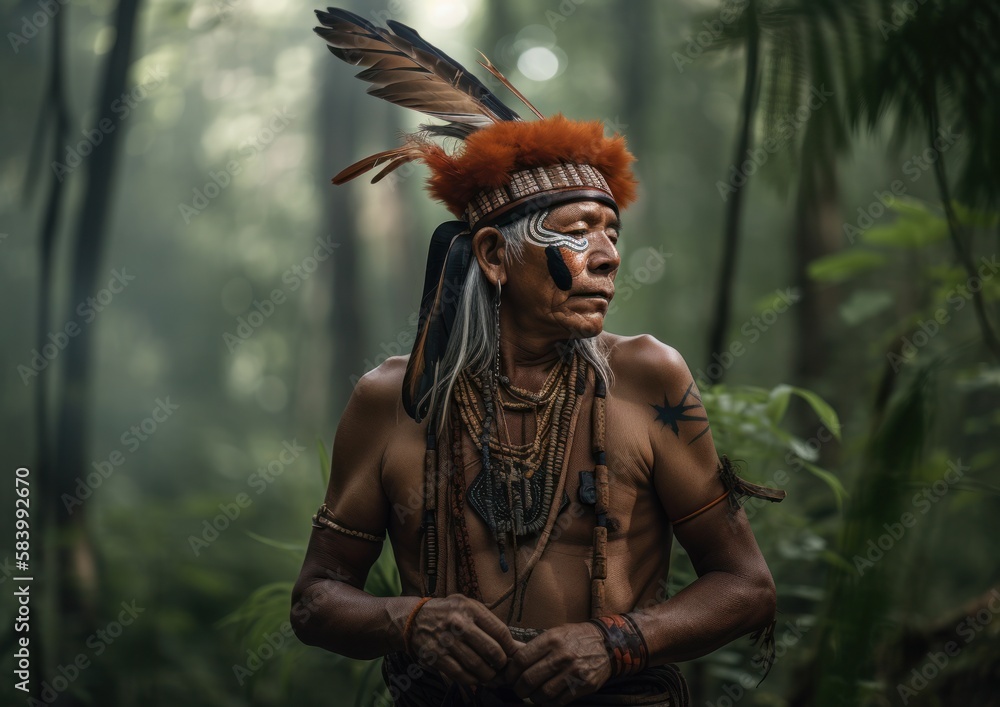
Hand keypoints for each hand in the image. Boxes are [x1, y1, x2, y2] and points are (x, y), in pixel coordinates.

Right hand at [407, 594, 521, 685]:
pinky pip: (460, 674)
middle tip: (503, 668)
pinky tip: (475, 678)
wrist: (413, 619)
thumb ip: (490, 622)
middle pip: (491, 650)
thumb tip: (517, 645)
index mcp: (470, 609)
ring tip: (491, 676)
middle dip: (501, 664)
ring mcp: (447, 641)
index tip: (514, 655)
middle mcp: (459, 624)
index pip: (500, 632)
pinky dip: (472, 680)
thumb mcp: (468, 606)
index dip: (511, 647)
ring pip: (477, 665)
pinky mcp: (436, 657)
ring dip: (488, 675)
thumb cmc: (448, 612)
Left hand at [500, 622, 611, 704]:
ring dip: (533, 697)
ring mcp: (573, 672)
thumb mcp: (556, 633)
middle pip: (529, 679)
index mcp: (552, 639)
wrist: (608, 644)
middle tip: (518, 689)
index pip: (521, 659)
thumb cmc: (577, 638)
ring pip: (542, 693)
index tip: (509, 677)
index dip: (510, 672)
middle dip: (519, 688)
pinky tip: (546, 698)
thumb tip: (512, 662)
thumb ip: (536, 646)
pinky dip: (548, 703)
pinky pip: (558, 701)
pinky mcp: (583, 686)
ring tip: (532, 694)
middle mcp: (562, 655)